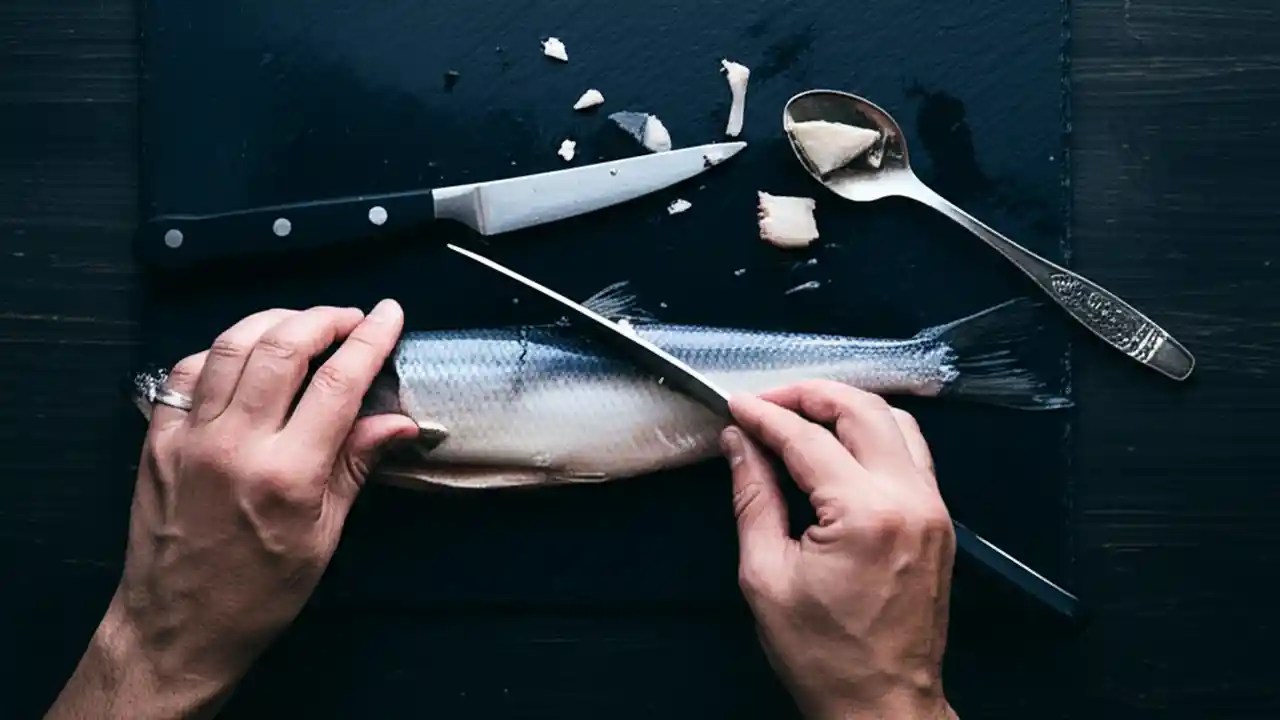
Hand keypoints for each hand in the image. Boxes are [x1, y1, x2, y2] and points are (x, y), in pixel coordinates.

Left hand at [47, 301, 418, 719]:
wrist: (176, 628)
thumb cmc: (260, 593)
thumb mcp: (324, 536)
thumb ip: (356, 466)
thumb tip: (400, 420)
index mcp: (287, 475)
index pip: (337, 383)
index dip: (370, 339)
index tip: (389, 315)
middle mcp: (235, 445)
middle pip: (282, 347)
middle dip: (324, 319)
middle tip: (351, 319)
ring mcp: (188, 437)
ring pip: (232, 346)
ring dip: (275, 322)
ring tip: (304, 325)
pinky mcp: (157, 439)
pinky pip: (188, 370)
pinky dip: (224, 349)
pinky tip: (246, 354)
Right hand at [721, 380, 957, 719]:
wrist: (882, 705)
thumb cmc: (824, 656)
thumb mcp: (766, 576)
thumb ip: (753, 498)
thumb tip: (740, 445)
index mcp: (865, 515)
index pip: (808, 439)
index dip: (766, 415)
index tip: (737, 406)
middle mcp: (909, 500)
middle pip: (862, 410)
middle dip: (809, 394)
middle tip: (767, 402)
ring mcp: (932, 509)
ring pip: (896, 422)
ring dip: (847, 407)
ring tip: (801, 415)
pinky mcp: (939, 521)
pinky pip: (912, 452)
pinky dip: (875, 433)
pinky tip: (841, 444)